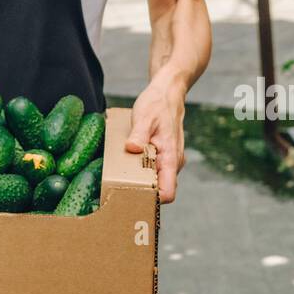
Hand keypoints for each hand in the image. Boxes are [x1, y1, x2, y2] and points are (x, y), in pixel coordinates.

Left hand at [125, 69, 186, 203]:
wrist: (168, 93)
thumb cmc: (157, 104)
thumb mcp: (144, 117)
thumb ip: (139, 134)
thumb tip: (132, 148)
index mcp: (171, 158)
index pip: (168, 192)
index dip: (153, 200)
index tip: (133, 198)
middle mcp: (173, 163)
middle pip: (160, 191)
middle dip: (143, 194)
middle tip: (119, 193)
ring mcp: (169, 161)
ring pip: (156, 182)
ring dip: (141, 182)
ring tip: (120, 179)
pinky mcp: (163, 157)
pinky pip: (154, 172)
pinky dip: (142, 172)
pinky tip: (128, 165)